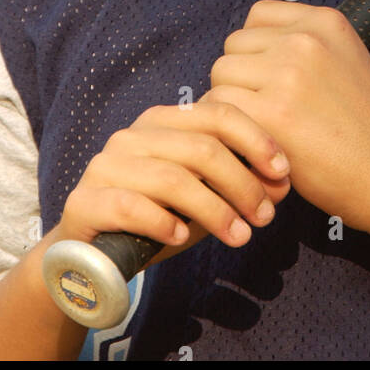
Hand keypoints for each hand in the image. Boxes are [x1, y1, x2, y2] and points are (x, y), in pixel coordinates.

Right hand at [52, 99, 291, 263]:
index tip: (282, 172)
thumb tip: (283, 185)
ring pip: (172, 178)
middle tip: (265, 217)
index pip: (218, 113)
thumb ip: (238, 186)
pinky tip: (182, 237)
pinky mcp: (85, 199)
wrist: (92, 255)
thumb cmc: (158, 219)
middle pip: (201, 147)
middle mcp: (133, 134)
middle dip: (242, 183)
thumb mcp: (205, 198)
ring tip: (239, 236)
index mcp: (163, 121)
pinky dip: (164, 222)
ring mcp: (106, 164)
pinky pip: (132, 206)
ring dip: (214, 210)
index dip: (256, 140)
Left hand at [207, 0, 369, 233]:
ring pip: (220, 74)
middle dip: (241, 76)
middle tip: (266, 108)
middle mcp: (305, 39)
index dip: (256, 48)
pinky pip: (218, 106)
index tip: (269, 77)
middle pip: (234, 44)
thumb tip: (252, 48)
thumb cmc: (366, 127)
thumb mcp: (346, 60)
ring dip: (231, 101)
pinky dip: (228, 127)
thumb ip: (305, 44)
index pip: (258, 15)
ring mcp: (288, 73)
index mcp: (325, 21)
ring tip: (260, 125)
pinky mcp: (273, 112)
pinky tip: (252, 142)